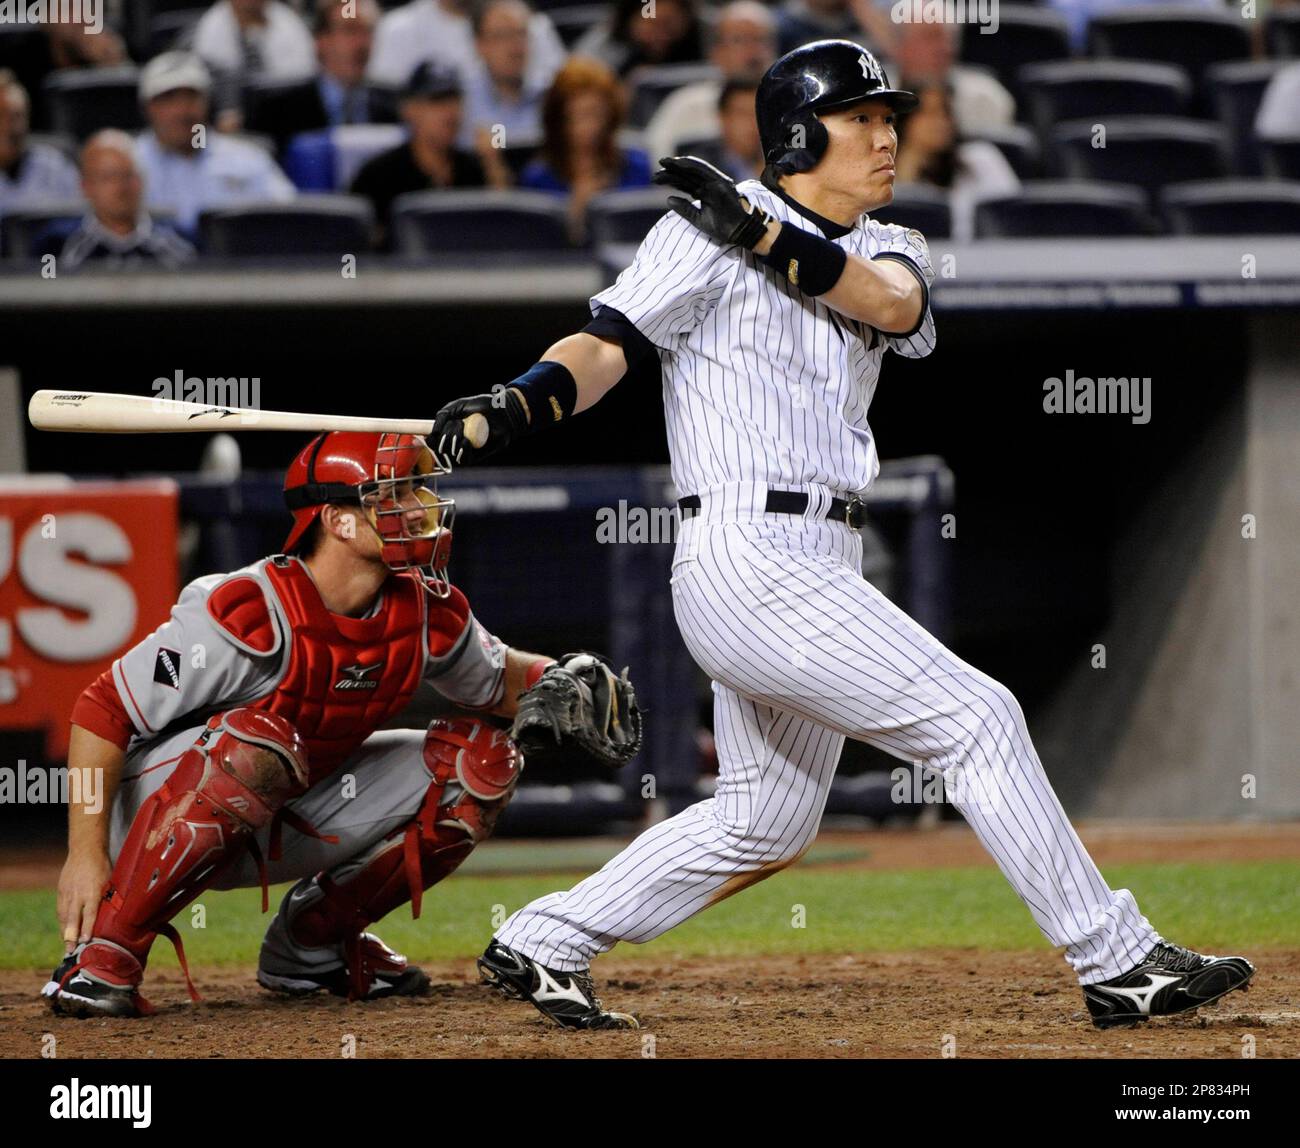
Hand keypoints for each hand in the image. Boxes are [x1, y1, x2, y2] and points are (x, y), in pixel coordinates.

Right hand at [56, 848, 109, 952]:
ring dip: (65, 931)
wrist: (85, 850)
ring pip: (64, 916)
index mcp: (93, 890)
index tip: (85, 940)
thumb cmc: (102, 866)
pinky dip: (63, 921)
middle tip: (70, 951)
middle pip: (73, 918)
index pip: (90, 913)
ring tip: (67, 945)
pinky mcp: (61, 891)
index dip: (87, 928)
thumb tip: (112, 915)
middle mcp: (78, 893)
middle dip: (71, 936)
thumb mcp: (110, 880)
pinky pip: (61, 910)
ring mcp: (67, 892)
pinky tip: (65, 930)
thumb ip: (108, 897)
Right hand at [431, 388, 529, 466]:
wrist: (501, 412)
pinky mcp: (475, 457)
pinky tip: (466, 440)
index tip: (440, 427)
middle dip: (447, 432)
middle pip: (440, 446)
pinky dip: (462, 450)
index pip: (432, 442)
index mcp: (447, 432)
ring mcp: (463, 451)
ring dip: (454, 438)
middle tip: (459, 422)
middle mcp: (453, 444)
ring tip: (465, 426)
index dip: (432, 438)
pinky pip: (462, 460)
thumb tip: (432, 434)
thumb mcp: (456, 407)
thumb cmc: (480, 407)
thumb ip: (442, 416)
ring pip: (450, 452)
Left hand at [653, 155, 772, 248]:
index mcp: (703, 193)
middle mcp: (708, 185)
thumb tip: (668, 199)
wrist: (740, 232)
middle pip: (686, 176)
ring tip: (664, 162)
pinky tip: (679, 163)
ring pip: (694, 169)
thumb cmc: (722, 228)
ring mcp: (715, 182)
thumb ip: (685, 209)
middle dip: (671, 171)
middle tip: (655, 171)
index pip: (684, 184)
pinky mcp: (721, 181)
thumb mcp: (699, 220)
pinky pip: (704, 169)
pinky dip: (692, 165)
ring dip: (679, 164)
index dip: (670, 180)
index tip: (655, 179)